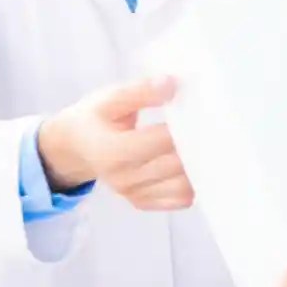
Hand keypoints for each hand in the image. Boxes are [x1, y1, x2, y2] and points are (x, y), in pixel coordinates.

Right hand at [37, 75, 193, 210]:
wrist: (74, 147)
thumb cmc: (93, 118)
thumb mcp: (110, 98)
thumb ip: (141, 91)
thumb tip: (172, 84)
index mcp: (111, 151)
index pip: (160, 141)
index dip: (185, 126)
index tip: (201, 111)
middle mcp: (123, 178)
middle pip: (175, 165)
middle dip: (197, 145)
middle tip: (212, 126)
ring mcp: (133, 194)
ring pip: (182, 187)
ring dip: (199, 166)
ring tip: (206, 144)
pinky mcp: (142, 202)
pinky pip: (178, 200)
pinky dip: (191, 184)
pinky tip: (194, 164)